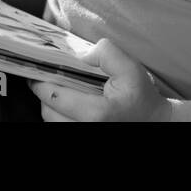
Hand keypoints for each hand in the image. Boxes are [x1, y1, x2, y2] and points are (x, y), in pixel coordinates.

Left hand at [27, 38, 173, 121]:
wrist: (154, 121)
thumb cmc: (141, 97)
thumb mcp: (130, 68)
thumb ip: (106, 53)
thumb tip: (81, 54)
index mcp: (96, 114)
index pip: (54, 97)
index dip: (41, 83)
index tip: (37, 71)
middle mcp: (87, 129)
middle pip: (48, 112)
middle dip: (45, 94)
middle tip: (48, 78)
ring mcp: (87, 135)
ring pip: (52, 122)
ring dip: (51, 105)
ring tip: (60, 90)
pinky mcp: (87, 137)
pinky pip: (61, 125)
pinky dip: (60, 115)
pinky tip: (68, 105)